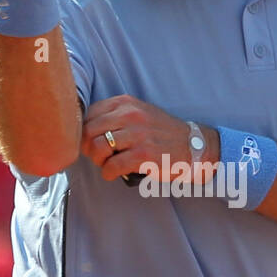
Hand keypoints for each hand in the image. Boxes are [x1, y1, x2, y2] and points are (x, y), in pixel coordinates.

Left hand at [81, 96, 217, 183]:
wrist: (192, 145)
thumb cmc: (161, 133)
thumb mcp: (138, 113)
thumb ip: (113, 117)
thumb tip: (84, 131)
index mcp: (126, 103)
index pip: (88, 114)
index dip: (84, 132)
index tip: (91, 143)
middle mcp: (131, 115)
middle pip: (89, 132)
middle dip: (88, 148)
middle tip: (98, 157)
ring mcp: (138, 134)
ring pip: (98, 148)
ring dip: (98, 161)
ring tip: (106, 164)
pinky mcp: (144, 155)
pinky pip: (112, 166)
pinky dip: (108, 173)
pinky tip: (113, 174)